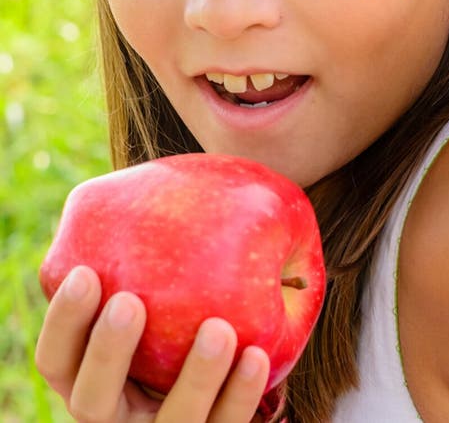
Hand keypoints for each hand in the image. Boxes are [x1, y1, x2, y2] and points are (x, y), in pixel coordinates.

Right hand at [35, 266, 269, 421]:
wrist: (238, 346)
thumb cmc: (188, 290)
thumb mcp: (159, 273)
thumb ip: (143, 243)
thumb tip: (143, 181)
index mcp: (90, 373)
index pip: (57, 360)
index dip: (64, 323)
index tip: (88, 273)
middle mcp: (119, 412)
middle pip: (91, 404)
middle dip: (106, 354)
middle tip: (130, 303)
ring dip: (192, 379)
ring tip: (219, 328)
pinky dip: (240, 396)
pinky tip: (259, 355)